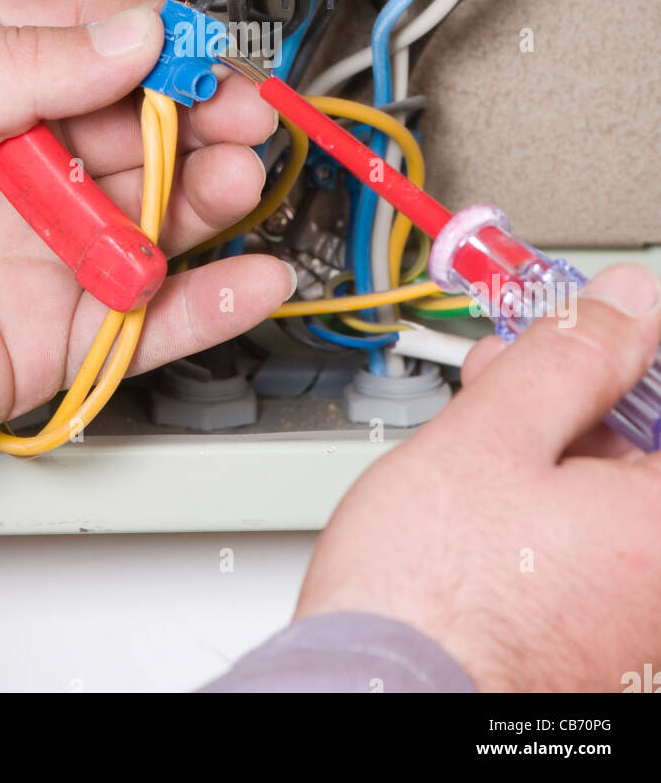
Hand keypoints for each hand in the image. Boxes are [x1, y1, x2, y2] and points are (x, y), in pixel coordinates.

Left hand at [0, 0, 292, 480]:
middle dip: (199, 121)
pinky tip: (248, 280)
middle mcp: (23, 166)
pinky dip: (205, 305)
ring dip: (208, 198)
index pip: (90, 52)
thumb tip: (128, 40)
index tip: (202, 54)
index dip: (156, 50)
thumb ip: (22, 66)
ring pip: (155, 218)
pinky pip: (149, 319)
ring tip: (235, 183)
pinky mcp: (58, 332)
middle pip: (140, 132)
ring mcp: (45, 249)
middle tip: (241, 117)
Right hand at [296, 264, 660, 691]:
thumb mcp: (493, 434)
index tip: (597, 319)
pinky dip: (548, 495)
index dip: (634, 347)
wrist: (372, 701)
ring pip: (611, 492)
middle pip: (647, 447)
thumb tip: (627, 302)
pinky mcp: (589, 638)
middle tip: (526, 353)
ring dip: (557, 433)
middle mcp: (657, 581)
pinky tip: (491, 474)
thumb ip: (572, 358)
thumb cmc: (426, 597)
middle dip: (589, 383)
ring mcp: (629, 619)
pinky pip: (589, 541)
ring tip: (486, 407)